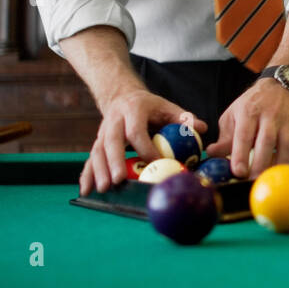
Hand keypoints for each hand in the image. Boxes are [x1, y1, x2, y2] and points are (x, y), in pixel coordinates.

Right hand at [78, 92, 206, 196]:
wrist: (122, 97)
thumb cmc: (150, 107)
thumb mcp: (166, 107)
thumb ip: (183, 118)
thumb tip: (202, 128)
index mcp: (133, 110)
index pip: (136, 131)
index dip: (144, 147)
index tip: (154, 163)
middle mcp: (114, 121)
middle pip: (111, 142)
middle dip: (114, 162)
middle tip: (118, 180)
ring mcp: (102, 132)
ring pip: (97, 152)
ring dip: (99, 171)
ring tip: (103, 189)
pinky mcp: (97, 142)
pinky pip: (90, 159)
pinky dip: (87, 175)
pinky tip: (86, 190)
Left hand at [206, 79, 288, 178]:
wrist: (281, 87)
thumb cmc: (253, 104)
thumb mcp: (234, 114)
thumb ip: (224, 137)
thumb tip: (211, 153)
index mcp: (249, 112)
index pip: (244, 135)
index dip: (241, 154)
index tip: (238, 172)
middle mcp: (269, 117)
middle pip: (266, 142)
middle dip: (260, 164)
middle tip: (252, 182)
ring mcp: (286, 124)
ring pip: (286, 147)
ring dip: (278, 167)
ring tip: (269, 181)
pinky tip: (283, 174)